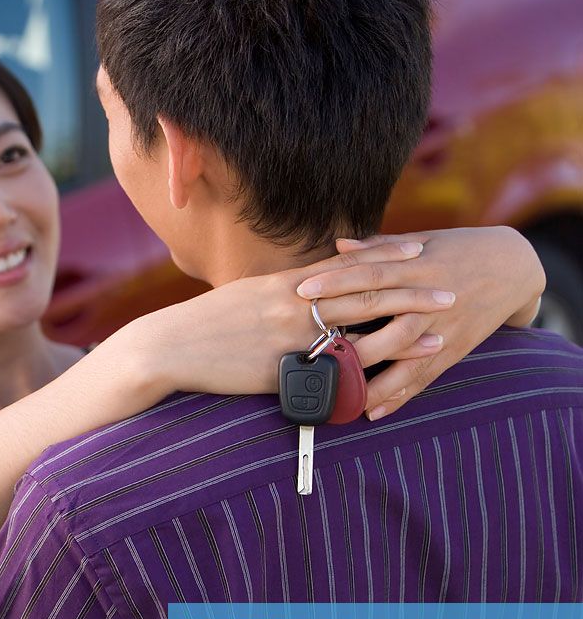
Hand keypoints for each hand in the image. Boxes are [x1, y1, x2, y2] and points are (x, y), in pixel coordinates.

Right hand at [123, 240, 455, 397]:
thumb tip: (300, 291)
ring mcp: (289, 334)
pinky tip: (395, 370)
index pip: (345, 264)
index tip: (421, 248)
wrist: (168, 347)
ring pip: (358, 325)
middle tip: (450, 287)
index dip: (386, 255)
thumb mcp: (242, 299)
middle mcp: (292, 302)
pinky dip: (370, 366)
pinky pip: (333, 366)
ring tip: (441, 325)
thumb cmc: (201, 326)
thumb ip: (276, 295)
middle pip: (363, 291)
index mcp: (283, 283)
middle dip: (411, 288)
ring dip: (405, 326)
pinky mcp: (281, 366)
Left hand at [294, 226, 544, 418]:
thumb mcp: (422, 240)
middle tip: (307, 344)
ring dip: (369, 375)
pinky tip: (373, 411)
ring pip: (403, 352)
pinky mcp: (453, 349)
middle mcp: (427, 297)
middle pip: (382, 313)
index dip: (336, 280)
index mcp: (415, 265)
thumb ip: (378, 248)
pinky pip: (424, 376)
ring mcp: (441, 326)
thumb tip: (338, 245)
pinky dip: (399, 395)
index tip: (303, 290)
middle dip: (344, 328)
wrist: (514, 266)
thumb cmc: (459, 248)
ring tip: (335, 393)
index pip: (369, 272)